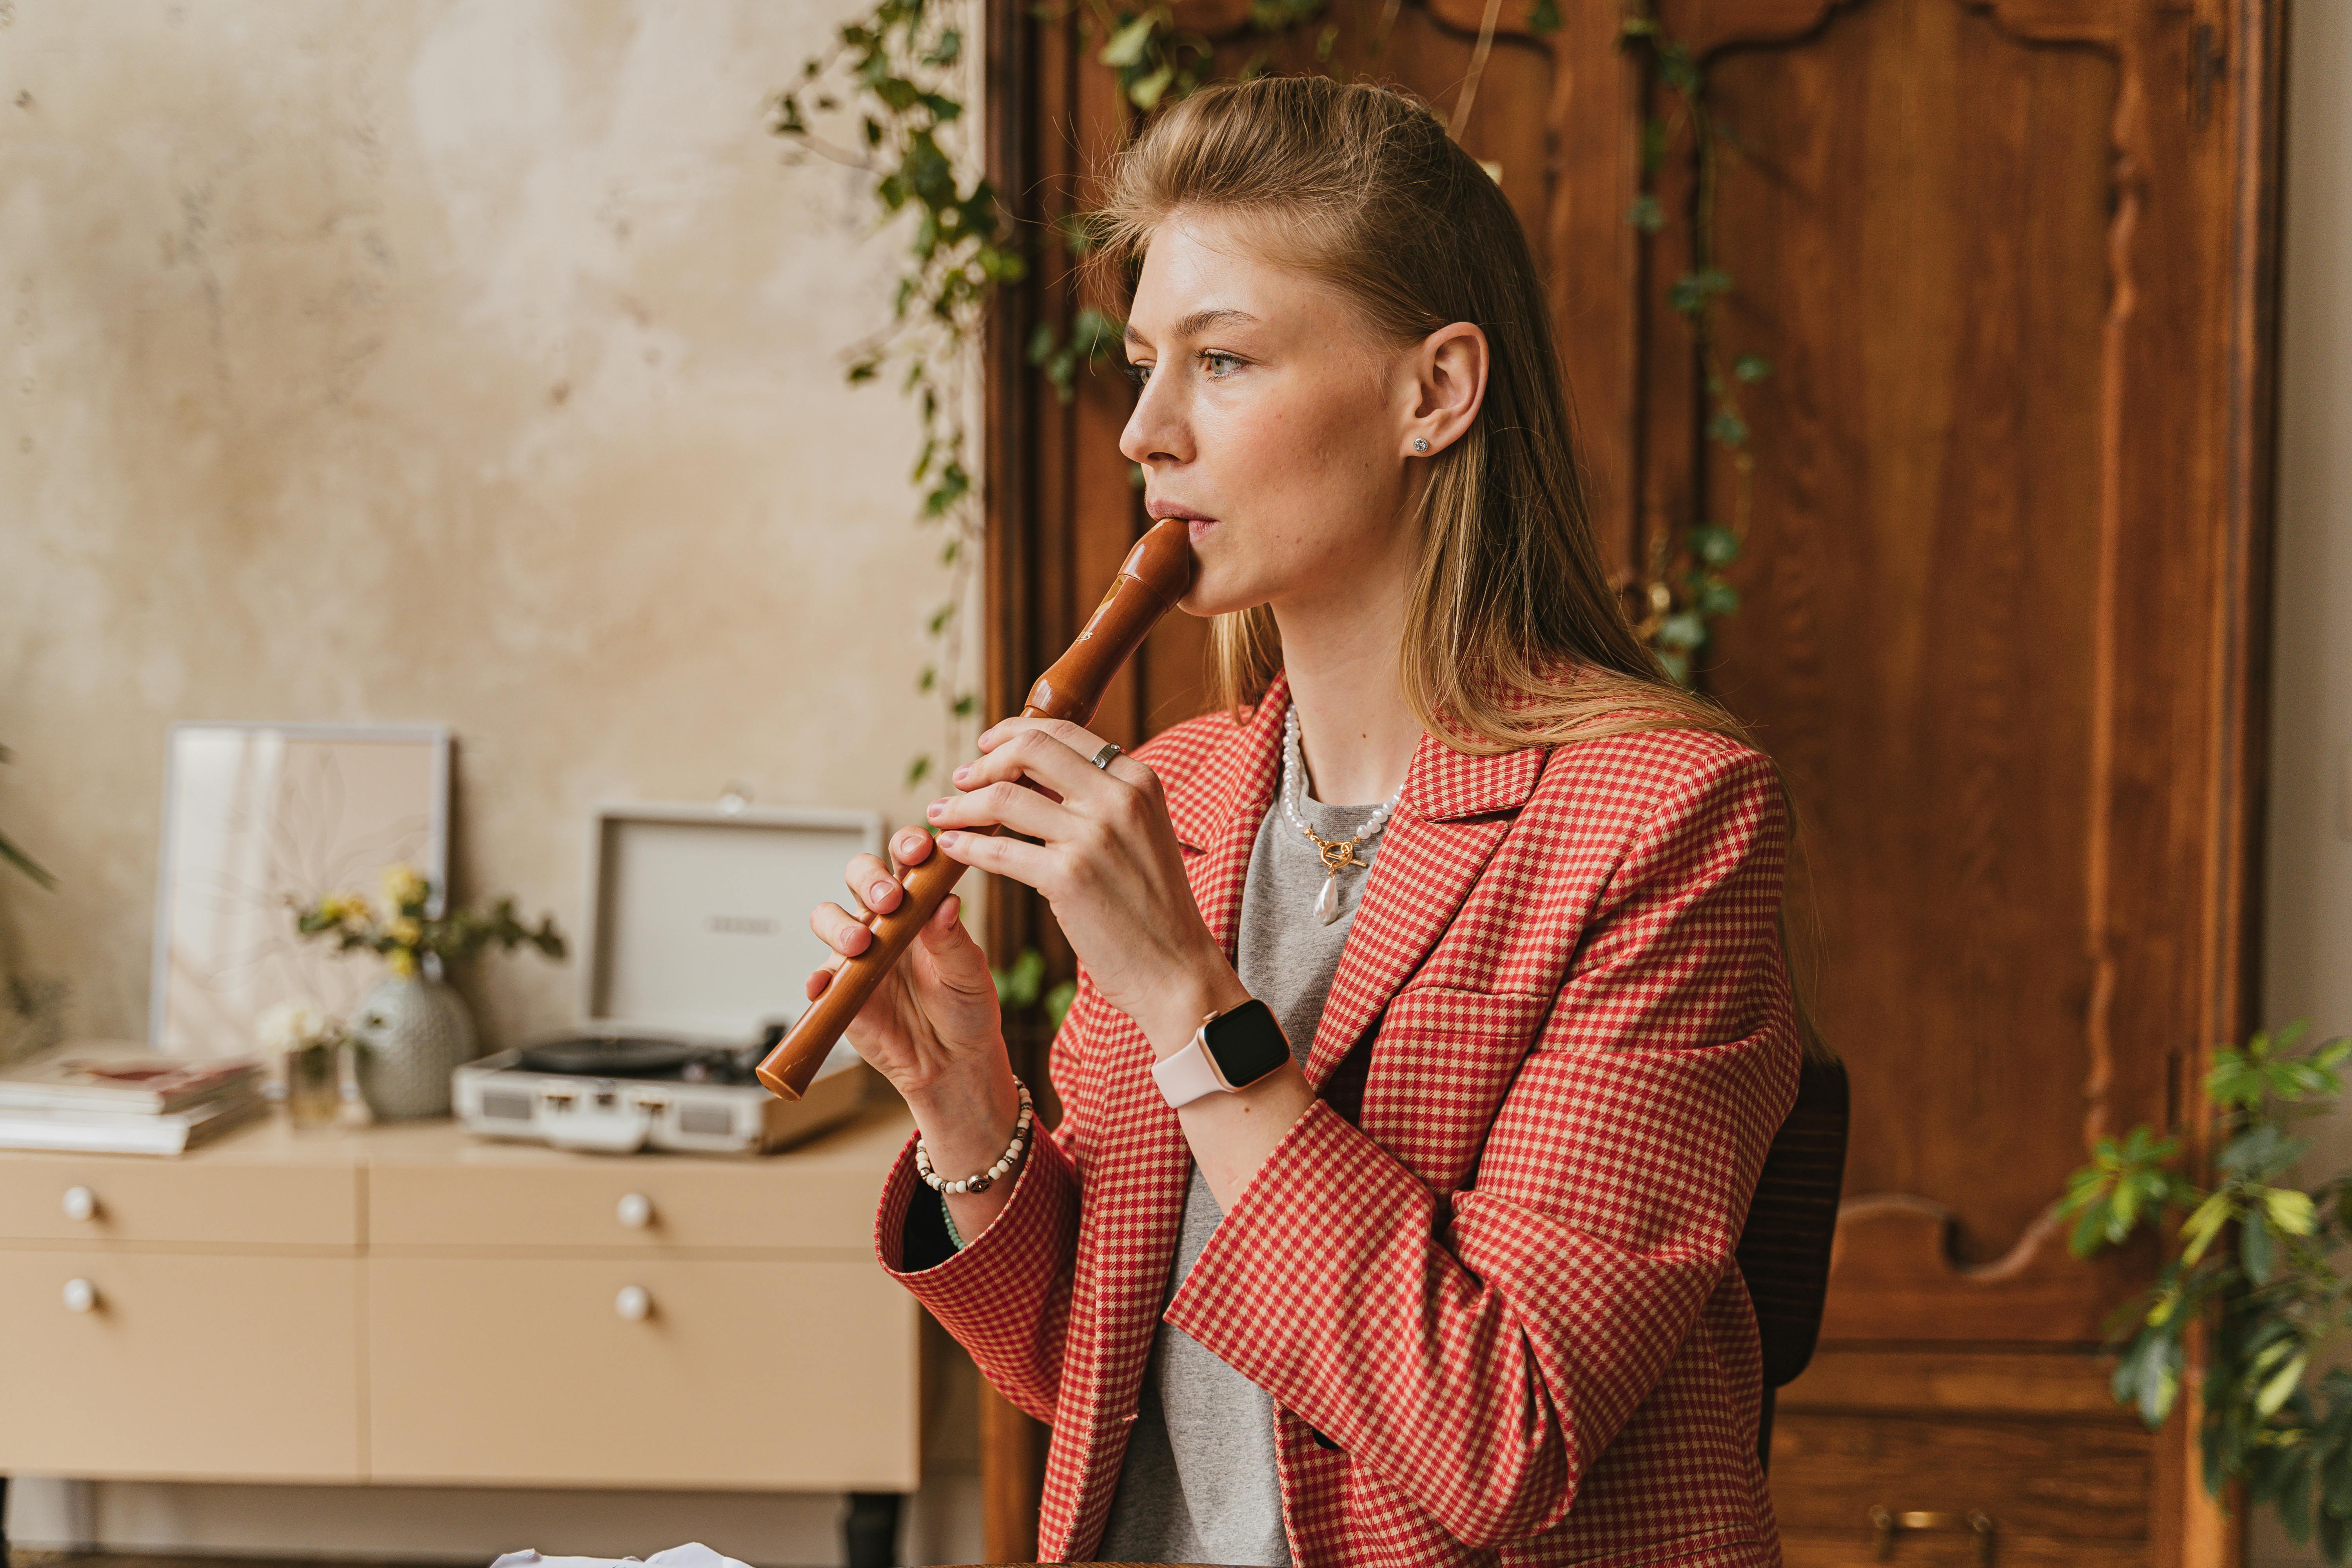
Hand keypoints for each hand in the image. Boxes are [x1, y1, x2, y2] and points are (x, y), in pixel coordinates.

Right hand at [808, 829, 1022, 1241]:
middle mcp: (884, 920)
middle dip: (870, 879)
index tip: (919, 849)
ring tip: (861, 946)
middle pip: (860, 876)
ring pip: (829, 917)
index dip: (907, 845)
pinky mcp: (840, 988)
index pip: (906, 859)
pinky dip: (818, 979)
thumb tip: (945, 901)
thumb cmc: (966, 1009)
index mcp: (919, 904)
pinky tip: (826, 985)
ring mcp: (857, 952)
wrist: (952, 1062)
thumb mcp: (968, 973)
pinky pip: (819, 977)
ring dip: (840, 925)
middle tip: (889, 899)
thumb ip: (953, 939)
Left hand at [928, 718, 1246, 1052]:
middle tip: (960, 780)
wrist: (1175, 969)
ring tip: (942, 814)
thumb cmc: (1153, 907)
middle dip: (983, 762)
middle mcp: (1118, 798)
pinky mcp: (1069, 878)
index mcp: (1138, 780)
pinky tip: (953, 848)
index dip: (1012, 734)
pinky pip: (1001, 849)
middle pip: (1029, 750)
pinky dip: (968, 845)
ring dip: (962, 804)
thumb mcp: (1140, 833)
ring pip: (1005, 797)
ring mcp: (1093, 836)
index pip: (1062, 732)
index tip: (985, 748)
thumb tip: (1036, 776)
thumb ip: (1098, 798)